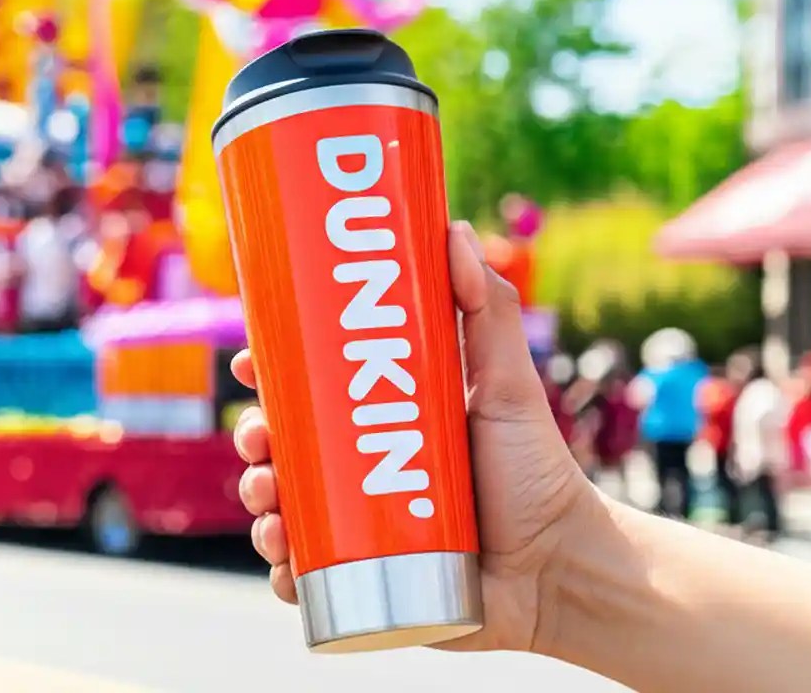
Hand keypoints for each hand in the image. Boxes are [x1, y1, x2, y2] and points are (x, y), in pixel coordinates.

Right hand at [231, 220, 596, 653]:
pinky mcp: (363, 582)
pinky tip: (283, 565)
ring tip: (270, 506)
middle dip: (255, 441)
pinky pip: (305, 577)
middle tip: (258, 439)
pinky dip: (282, 573)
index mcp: (381, 421)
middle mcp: (361, 473)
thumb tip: (451, 229)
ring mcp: (359, 529)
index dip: (270, 376)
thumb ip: (488, 309)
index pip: (308, 392)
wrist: (561, 571)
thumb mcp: (509, 385)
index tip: (249, 362)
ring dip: (258, 503)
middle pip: (284, 449)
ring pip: (283, 510)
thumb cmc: (538, 474)